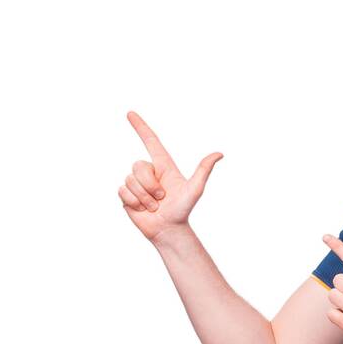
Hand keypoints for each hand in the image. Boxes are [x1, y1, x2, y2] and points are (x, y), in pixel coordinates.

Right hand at [118, 111, 223, 242]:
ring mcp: (136, 183)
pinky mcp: (126, 195)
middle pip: (138, 166)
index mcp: (164, 166)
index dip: (140, 127)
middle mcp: (149, 172)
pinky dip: (134, 202)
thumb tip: (219, 153)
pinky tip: (142, 209)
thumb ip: (203, 170)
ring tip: (154, 206)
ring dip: (144, 197)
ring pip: (130, 180)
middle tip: (162, 198)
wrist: (169, 230)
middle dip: (150, 185)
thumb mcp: (195, 189)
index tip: (130, 113)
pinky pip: (123, 191)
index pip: (151, 141)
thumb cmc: (183, 210)